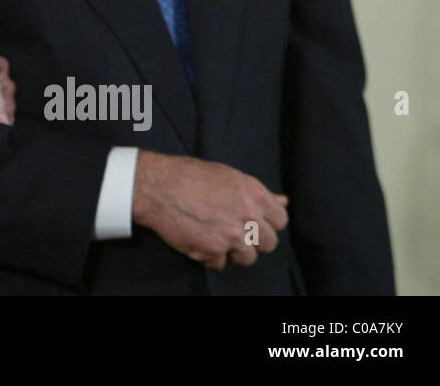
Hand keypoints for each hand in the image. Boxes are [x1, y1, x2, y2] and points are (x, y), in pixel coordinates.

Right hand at [132, 151, 288, 268]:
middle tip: (233, 231)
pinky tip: (198, 239)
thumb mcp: (227, 175)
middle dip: (253, 240)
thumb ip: (256, 193)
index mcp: (253, 193)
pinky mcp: (213, 250)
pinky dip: (209, 256)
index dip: (267, 222)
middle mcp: (248, 216)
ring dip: (233, 251)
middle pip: (269, 243)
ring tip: (214, 236)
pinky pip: (220, 263)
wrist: (156, 186)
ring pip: (248, 257)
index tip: (254, 222)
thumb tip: (283, 201)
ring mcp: (232, 236)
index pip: (280, 220)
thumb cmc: (188, 175)